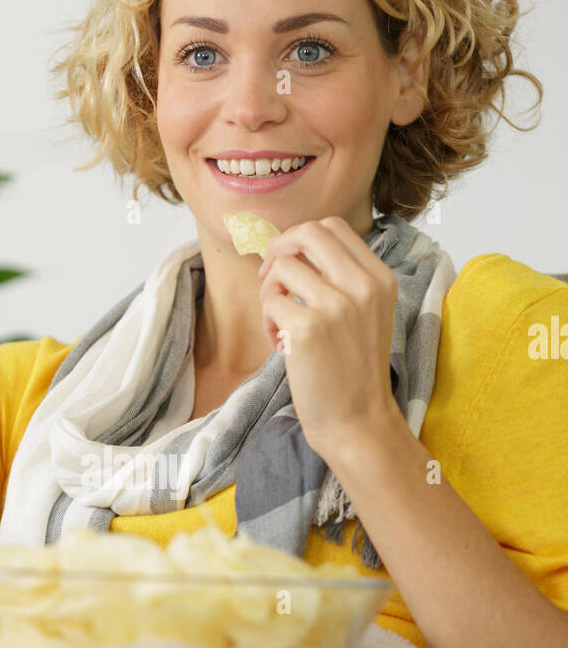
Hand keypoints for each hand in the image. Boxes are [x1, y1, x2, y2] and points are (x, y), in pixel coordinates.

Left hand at [257, 216, 402, 462]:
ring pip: (282, 267)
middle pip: (307, 233)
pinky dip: (267, 321)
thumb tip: (289, 248)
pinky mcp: (308, 328)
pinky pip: (270, 302)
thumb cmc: (352, 370)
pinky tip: (281, 344)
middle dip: (278, 248)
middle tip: (269, 278)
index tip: (288, 261)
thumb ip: (338, 279)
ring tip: (280, 323)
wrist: (357, 420)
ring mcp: (337, 306)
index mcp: (380, 278)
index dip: (300, 238)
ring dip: (270, 292)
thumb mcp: (364, 314)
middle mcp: (363, 286)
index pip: (332, 227)